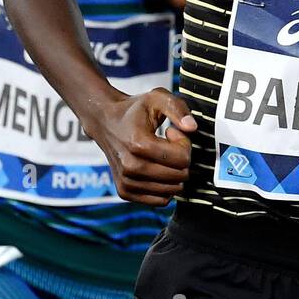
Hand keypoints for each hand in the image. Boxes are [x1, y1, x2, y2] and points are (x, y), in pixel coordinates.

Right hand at [86, 88, 196, 205]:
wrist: (106, 122)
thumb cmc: (135, 110)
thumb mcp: (158, 98)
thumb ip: (178, 109)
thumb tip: (192, 128)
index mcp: (138, 144)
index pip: (182, 159)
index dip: (185, 144)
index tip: (172, 132)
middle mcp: (130, 167)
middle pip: (179, 176)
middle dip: (182, 159)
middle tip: (168, 144)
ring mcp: (126, 182)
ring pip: (172, 190)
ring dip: (173, 172)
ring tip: (161, 155)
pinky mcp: (125, 192)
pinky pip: (161, 200)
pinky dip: (165, 186)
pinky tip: (157, 168)